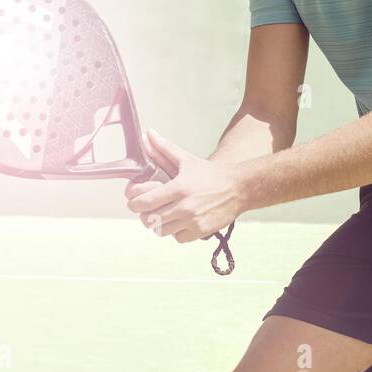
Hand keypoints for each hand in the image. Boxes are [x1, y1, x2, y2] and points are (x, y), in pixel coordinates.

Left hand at [124, 128, 244, 242]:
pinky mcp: (201, 231)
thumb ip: (163, 148)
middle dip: (144, 215)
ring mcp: (193, 221)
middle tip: (146, 210)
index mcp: (179, 188)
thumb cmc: (210, 174)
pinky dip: (175, 232)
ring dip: (158, 225)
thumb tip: (148, 134)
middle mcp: (185, 206)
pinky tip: (178, 223)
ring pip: (162, 231)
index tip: (133, 203)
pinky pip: (178, 238)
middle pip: (151, 219)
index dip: (135, 204)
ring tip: (161, 216)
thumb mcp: (186, 159)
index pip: (146, 202)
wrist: (238, 187)